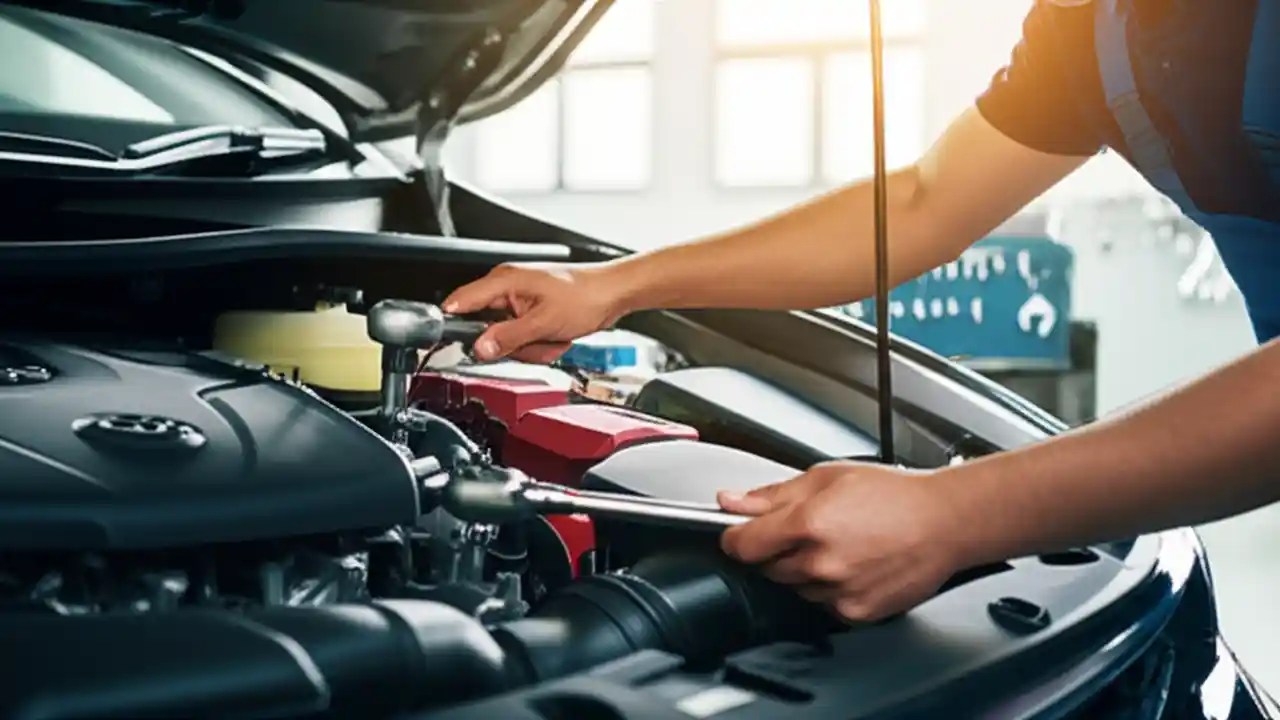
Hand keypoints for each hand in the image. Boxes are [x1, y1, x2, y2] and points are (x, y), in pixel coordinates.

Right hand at [443, 262, 624, 362]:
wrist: (613, 295)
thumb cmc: (586, 296)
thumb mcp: (544, 322)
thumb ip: (509, 337)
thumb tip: (480, 348)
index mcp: (504, 281)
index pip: (460, 302)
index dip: (452, 324)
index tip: (454, 345)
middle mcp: (508, 290)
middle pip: (487, 331)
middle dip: (513, 345)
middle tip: (535, 340)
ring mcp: (520, 304)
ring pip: (507, 341)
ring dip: (531, 347)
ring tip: (552, 337)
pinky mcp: (532, 315)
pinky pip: (524, 341)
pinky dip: (541, 345)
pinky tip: (556, 337)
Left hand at [718, 461, 966, 622]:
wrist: (944, 523)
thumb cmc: (894, 496)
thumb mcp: (826, 478)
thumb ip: (772, 495)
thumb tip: (731, 502)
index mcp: (808, 524)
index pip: (742, 545)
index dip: (735, 537)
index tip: (738, 533)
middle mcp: (820, 563)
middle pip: (767, 567)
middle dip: (777, 549)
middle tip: (809, 530)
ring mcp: (838, 592)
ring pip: (795, 587)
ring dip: (804, 570)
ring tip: (840, 545)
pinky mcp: (855, 612)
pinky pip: (822, 603)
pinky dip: (829, 588)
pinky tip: (853, 565)